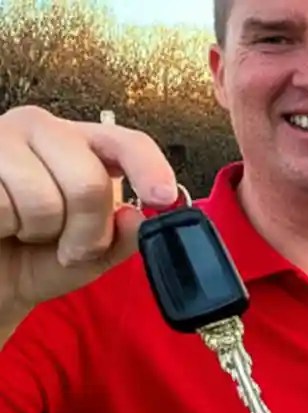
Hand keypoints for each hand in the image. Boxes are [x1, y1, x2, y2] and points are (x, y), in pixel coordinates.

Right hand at [0, 105, 178, 319]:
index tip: (162, 198)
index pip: (126, 142)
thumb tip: (139, 218)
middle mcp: (43, 130)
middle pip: (88, 181)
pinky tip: (1, 223)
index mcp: (83, 145)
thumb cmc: (36, 257)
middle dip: (86, 231)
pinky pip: (3, 205)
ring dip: (38, 232)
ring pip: (43, 198)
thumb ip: (124, 237)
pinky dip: (5, 227)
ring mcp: (3, 139)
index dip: (149, 168)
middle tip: (69, 248)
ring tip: (25, 230)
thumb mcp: (92, 254)